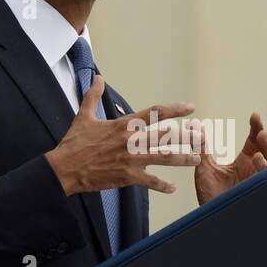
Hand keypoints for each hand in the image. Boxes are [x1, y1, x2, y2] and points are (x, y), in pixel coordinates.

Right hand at [45, 75, 199, 195]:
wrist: (65, 168)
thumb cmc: (74, 143)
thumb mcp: (84, 116)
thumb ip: (93, 96)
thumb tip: (97, 78)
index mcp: (124, 125)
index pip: (154, 113)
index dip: (174, 109)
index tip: (190, 107)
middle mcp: (131, 141)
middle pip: (166, 136)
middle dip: (186, 136)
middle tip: (202, 136)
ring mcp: (131, 159)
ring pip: (163, 158)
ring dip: (182, 159)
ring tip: (197, 159)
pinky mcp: (127, 177)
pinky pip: (150, 182)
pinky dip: (162, 185)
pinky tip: (172, 188)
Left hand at [193, 111, 266, 204]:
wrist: (210, 218)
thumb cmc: (209, 195)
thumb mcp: (204, 167)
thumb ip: (201, 147)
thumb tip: (194, 125)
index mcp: (244, 162)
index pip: (254, 141)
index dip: (256, 127)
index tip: (255, 116)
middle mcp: (254, 170)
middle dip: (265, 140)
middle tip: (260, 131)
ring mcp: (258, 181)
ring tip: (258, 149)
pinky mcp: (259, 192)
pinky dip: (264, 171)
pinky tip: (257, 161)